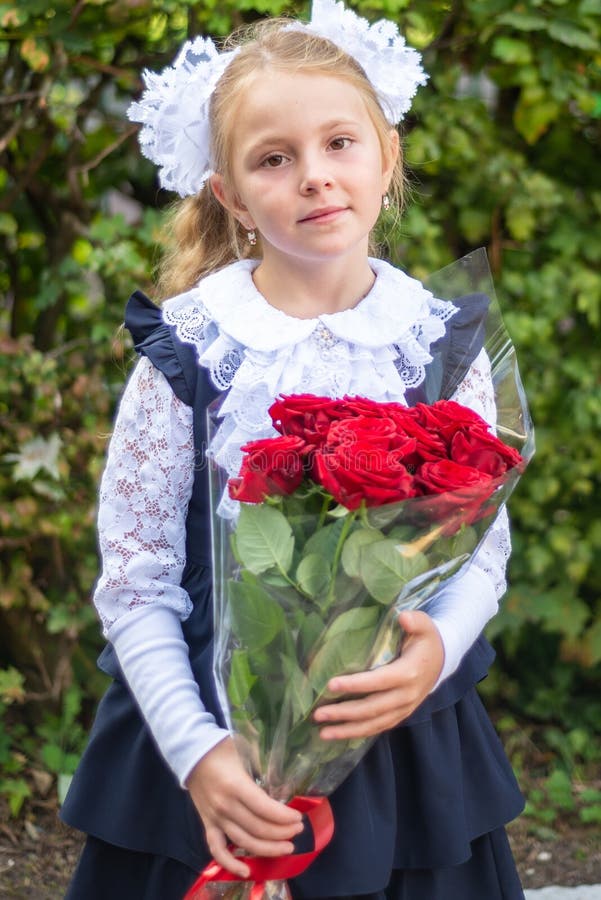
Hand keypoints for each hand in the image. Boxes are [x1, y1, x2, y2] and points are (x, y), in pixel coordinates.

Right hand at [186, 737, 303, 877]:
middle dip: (282, 832)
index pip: (265, 809)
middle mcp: (225, 805)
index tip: (298, 817)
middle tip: (298, 830)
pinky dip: (230, 863)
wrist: (191, 753)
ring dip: (267, 848)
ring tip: (287, 847)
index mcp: (236, 785)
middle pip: (258, 828)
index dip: (284, 816)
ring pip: (243, 842)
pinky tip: (246, 871)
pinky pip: (216, 849)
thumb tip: (283, 781)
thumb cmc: (221, 748)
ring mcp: (215, 817)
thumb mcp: (245, 749)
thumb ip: (263, 764)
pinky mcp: (208, 824)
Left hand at [313, 610, 443, 740]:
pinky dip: (359, 732)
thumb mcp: (425, 625)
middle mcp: (406, 695)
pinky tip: (339, 734)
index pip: (379, 681)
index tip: (330, 685)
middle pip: (372, 708)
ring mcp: (404, 708)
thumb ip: (415, 621)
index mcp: (409, 673)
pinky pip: (378, 727)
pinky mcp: (400, 714)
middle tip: (318, 714)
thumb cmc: (426, 639)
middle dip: (344, 713)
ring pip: (374, 724)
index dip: (355, 685)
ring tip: (322, 733)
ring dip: (348, 730)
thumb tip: (402, 617)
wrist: (442, 660)